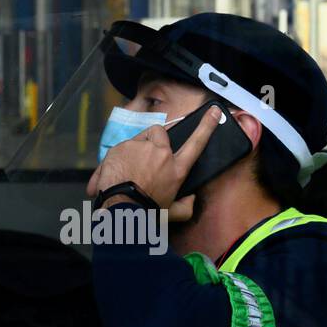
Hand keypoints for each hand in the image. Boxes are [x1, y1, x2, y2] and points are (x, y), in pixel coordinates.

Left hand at [85, 104, 222, 218]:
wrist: (121, 208)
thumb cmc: (147, 211)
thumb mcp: (172, 214)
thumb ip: (186, 207)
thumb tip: (191, 199)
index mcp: (176, 169)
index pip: (196, 144)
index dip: (206, 126)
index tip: (214, 111)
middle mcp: (161, 154)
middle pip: (160, 132)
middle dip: (154, 138)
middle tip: (146, 155)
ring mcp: (141, 147)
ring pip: (137, 140)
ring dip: (133, 151)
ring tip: (127, 170)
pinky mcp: (122, 146)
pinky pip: (119, 148)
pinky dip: (116, 159)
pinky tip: (112, 174)